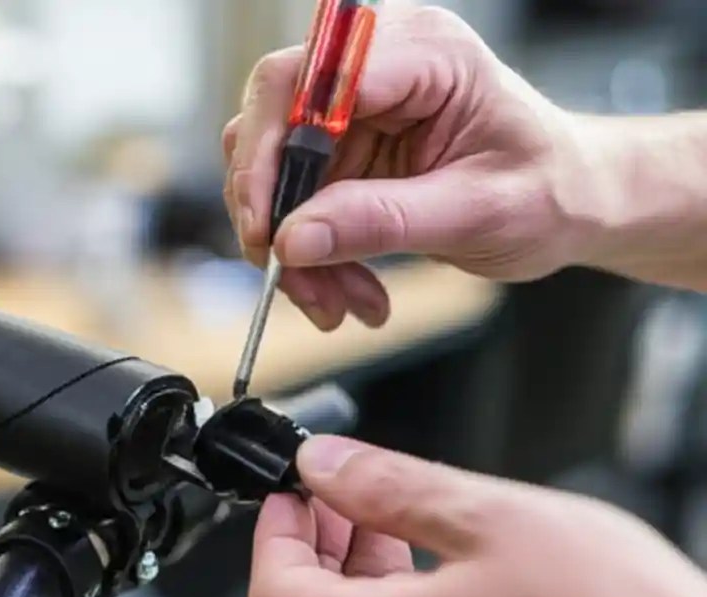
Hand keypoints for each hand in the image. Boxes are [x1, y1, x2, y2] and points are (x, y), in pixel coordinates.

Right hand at [223, 7, 590, 330]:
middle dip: (275, 215)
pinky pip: (291, 201)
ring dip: (293, 249)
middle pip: (272, 125)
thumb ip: (382, 221)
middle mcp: (375, 66)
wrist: (571, 202)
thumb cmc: (549, 188)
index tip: (267, 228)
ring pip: (271, 173)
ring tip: (339, 302)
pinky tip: (350, 289)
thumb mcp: (476, 212)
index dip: (270, 151)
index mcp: (423, 52)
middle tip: (296, 280)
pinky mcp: (339, 147)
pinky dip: (311, 255)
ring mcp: (351, 107)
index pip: (307, 81)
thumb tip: (294, 239)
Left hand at [249, 436, 706, 596]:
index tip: (293, 489)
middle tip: (347, 491)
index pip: (273, 592)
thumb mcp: (494, 519)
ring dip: (367, 573)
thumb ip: (389, 488)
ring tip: (404, 521)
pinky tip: (448, 572)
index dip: (273, 530)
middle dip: (323, 542)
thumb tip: (324, 464)